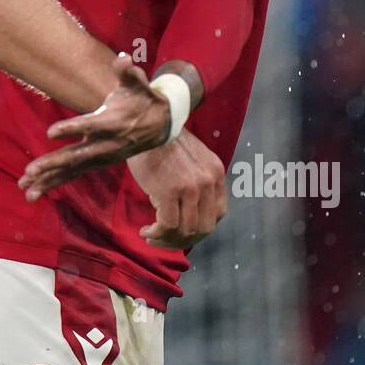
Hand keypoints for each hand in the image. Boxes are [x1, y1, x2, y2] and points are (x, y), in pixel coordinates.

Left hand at [18, 54, 171, 198]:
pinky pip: (72, 175)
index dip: (71, 128)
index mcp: (112, 123)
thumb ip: (128, 72)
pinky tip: (33, 191)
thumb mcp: (138, 84)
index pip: (90, 126)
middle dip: (53, 163)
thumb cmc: (142, 100)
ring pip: (71, 170)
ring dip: (48, 179)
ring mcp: (100, 157)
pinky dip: (53, 183)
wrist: (159, 127)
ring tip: (25, 187)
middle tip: (31, 170)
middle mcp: (105, 144)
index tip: (50, 132)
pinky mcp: (95, 163)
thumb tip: (124, 58)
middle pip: (76, 156)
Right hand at [129, 128, 226, 249]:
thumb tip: (185, 209)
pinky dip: (156, 234)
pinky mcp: (169, 191)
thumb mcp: (191, 158)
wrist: (146, 124)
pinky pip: (167, 226)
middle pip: (204, 228)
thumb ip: (195, 180)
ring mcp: (190, 188)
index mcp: (216, 173)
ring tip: (151, 236)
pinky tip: (146, 230)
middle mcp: (208, 182)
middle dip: (183, 240)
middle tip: (164, 240)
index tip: (182, 230)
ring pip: (186, 231)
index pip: (218, 214)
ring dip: (167, 240)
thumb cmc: (161, 140)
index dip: (200, 228)